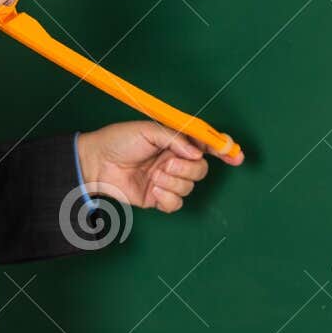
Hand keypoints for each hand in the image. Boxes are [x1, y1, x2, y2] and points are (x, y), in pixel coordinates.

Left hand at [76, 121, 243, 212]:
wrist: (95, 163)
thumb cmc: (119, 140)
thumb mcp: (148, 129)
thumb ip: (175, 139)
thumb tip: (196, 153)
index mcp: (176, 142)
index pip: (206, 146)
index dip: (224, 150)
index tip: (236, 156)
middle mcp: (175, 161)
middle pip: (201, 171)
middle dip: (187, 170)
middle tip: (165, 164)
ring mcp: (167, 181)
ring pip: (189, 188)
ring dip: (172, 183)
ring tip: (152, 176)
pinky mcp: (158, 198)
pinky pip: (176, 203)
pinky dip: (167, 198)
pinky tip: (153, 191)